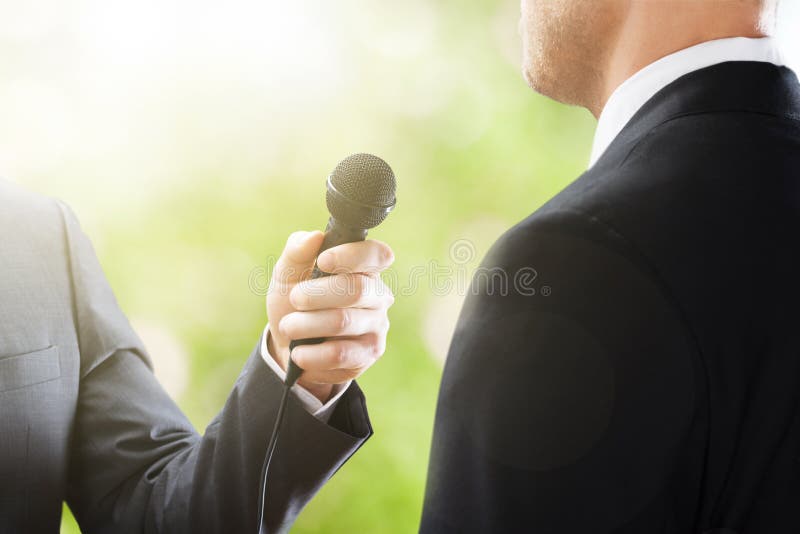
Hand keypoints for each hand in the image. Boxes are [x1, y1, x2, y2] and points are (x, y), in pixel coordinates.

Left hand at [266, 231, 394, 401]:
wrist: (291, 346)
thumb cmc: (295, 302)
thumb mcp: (287, 274)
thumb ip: (297, 252)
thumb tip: (314, 237)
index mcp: (364, 268)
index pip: (377, 254)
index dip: (352, 256)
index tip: (323, 261)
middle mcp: (378, 295)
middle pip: (358, 289)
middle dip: (318, 294)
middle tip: (295, 299)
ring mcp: (377, 326)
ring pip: (344, 321)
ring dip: (308, 324)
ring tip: (287, 327)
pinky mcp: (368, 354)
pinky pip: (341, 353)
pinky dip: (312, 353)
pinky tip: (299, 353)